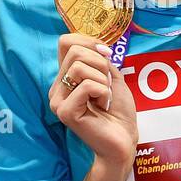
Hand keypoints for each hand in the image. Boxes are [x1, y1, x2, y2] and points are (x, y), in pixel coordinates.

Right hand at [48, 33, 137, 169]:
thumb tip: (98, 47)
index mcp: (65, 77)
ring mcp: (58, 101)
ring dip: (103, 80)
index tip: (106, 55)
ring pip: (80, 68)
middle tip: (107, 84)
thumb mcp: (111, 76)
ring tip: (105, 98)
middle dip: (100, 63)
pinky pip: (87, 86)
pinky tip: (103, 107)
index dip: (89, 42)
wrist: (124, 139)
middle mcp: (57, 88)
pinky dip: (104, 93)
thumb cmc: (118, 111)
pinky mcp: (65, 112)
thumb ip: (100, 59)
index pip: (66, 42)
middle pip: (75, 52)